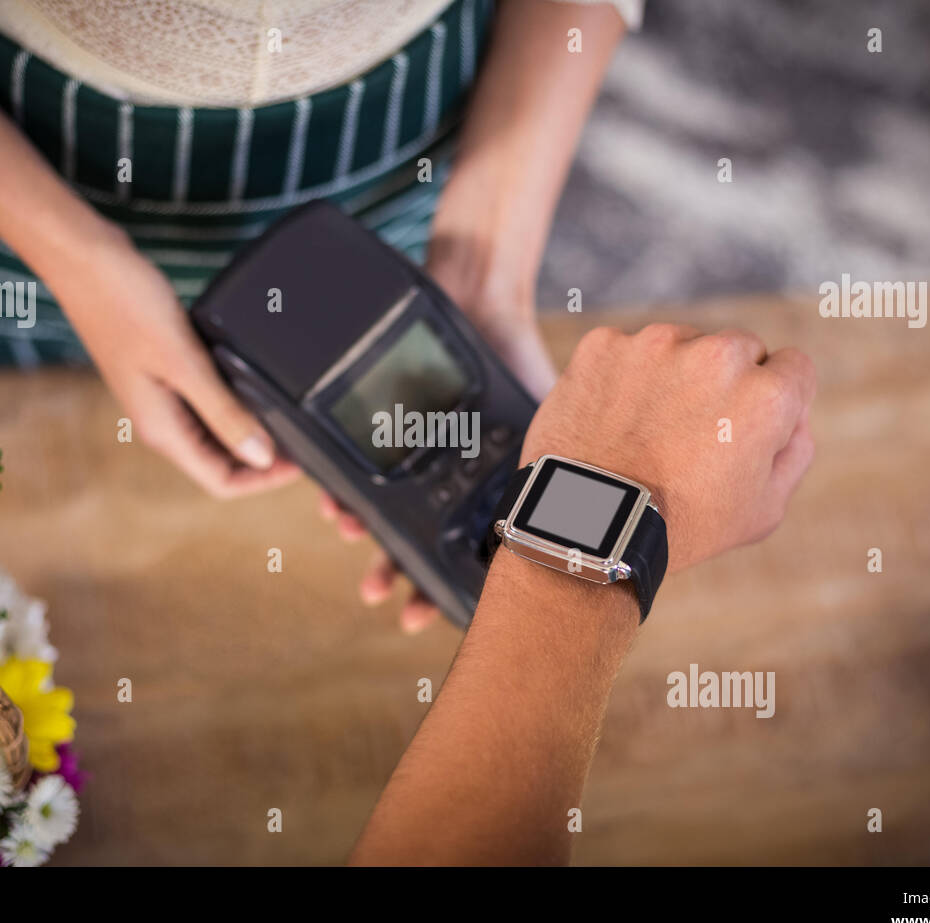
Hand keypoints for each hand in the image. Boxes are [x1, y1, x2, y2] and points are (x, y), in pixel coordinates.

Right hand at [49, 225, 299, 497]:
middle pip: (218, 462)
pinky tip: (255, 384)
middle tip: (302, 440)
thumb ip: (223, 412)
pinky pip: (205, 402)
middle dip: (260, 458)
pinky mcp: (162, 372)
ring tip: (287, 415)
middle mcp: (159, 421)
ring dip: (248, 430)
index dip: (263, 480)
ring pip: (213, 433)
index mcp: (162, 429)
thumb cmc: (125, 303)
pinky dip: (232, 401)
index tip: (300, 462)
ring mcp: (159, 397)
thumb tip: (261, 457)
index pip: (219, 481)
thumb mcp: (185, 362)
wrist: (85, 258)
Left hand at [319, 226, 555, 632]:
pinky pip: (354, 459)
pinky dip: (342, 486)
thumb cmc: (518, 353)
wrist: (482, 296)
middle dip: (396, 575)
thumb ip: (558, 461)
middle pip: (415, 539)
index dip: (440, 588)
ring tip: (357, 553)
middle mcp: (440, 475)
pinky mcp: (379, 424)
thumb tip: (594, 517)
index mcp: (479, 486)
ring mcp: (410, 452)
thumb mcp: (544, 414)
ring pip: (383, 508)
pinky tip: (335, 505)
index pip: (459, 549)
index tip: (421, 619)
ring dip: (369, 539)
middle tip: (381, 597)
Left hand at [521, 324, 815, 572]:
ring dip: (673, 375)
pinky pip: (627, 352)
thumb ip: (796, 450)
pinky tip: (614, 420)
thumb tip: (796, 411)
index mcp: (766, 394)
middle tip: (692, 434)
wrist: (587, 524)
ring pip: (681, 345)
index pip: (793, 368)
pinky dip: (622, 377)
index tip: (743, 428)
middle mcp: (717, 355)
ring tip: (647, 432)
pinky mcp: (604, 344)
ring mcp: (656, 344)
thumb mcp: (764, 508)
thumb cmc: (680, 524)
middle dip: (725, 383)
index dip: (773, 402)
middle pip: (740, 349)